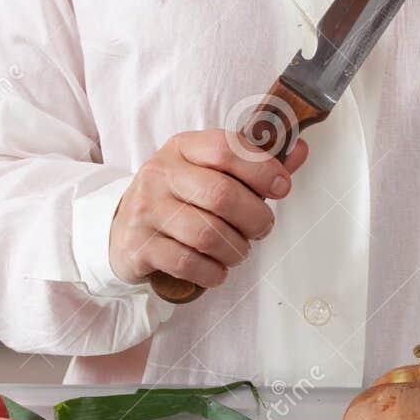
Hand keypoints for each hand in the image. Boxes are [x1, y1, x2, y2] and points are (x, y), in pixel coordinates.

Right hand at [109, 128, 308, 290]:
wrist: (120, 229)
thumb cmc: (177, 197)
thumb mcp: (209, 170)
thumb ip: (254, 163)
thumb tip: (299, 150)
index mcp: (182, 147)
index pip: (226, 147)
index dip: (262, 168)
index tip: (282, 187)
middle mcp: (161, 173)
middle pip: (222, 195)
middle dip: (255, 218)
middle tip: (262, 228)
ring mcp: (147, 209)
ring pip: (208, 234)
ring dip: (236, 249)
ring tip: (239, 251)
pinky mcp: (140, 245)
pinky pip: (189, 264)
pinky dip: (213, 272)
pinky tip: (217, 269)